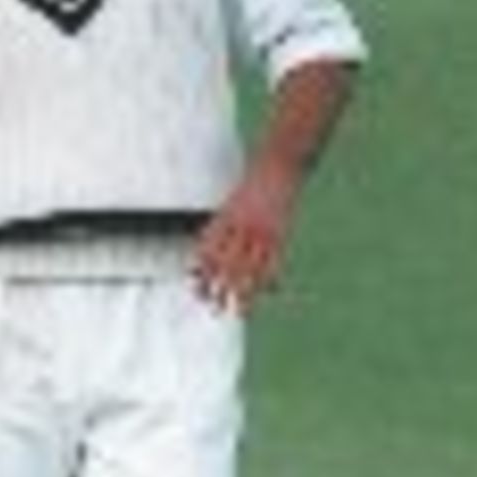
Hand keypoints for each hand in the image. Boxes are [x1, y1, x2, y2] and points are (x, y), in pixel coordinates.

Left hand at [193, 157, 300, 313]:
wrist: (279, 164)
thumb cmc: (256, 182)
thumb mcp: (232, 201)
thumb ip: (223, 223)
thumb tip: (209, 248)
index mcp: (226, 217)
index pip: (209, 249)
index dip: (202, 269)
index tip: (196, 286)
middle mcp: (240, 225)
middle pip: (227, 263)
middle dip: (219, 287)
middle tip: (213, 306)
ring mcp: (261, 230)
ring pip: (250, 267)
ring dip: (244, 291)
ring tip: (240, 311)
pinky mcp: (279, 232)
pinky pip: (273, 259)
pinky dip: (271, 277)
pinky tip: (270, 291)